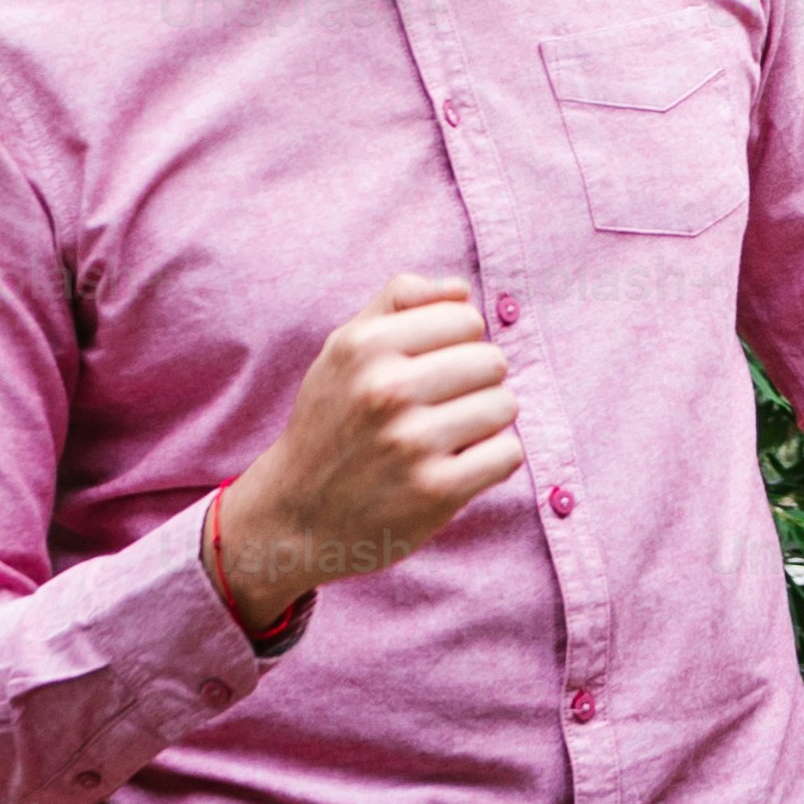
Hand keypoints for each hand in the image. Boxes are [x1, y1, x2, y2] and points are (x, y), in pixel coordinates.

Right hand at [222, 273, 526, 626]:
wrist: (294, 515)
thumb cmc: (332, 423)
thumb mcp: (344, 351)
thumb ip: (398, 302)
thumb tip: (461, 288)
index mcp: (364, 347)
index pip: (465, 317)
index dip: (458, 342)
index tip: (433, 368)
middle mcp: (387, 390)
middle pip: (492, 361)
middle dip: (476, 383)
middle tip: (443, 407)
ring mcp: (412, 443)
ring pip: (505, 405)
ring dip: (487, 422)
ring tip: (449, 435)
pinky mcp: (436, 491)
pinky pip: (508, 453)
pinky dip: (491, 460)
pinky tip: (457, 465)